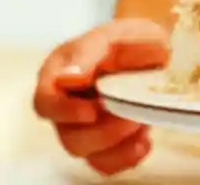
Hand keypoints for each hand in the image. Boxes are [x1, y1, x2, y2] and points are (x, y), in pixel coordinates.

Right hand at [33, 19, 167, 175]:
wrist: (154, 51)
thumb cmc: (127, 40)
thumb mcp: (110, 37)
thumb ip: (86, 54)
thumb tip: (65, 78)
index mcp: (56, 75)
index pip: (45, 103)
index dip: (64, 112)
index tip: (92, 110)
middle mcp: (65, 105)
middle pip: (69, 137)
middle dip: (103, 133)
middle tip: (130, 116)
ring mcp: (84, 127)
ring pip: (88, 155)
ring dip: (117, 145)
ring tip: (140, 124)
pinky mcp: (106, 143)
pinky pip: (108, 163)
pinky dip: (128, 156)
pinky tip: (144, 139)